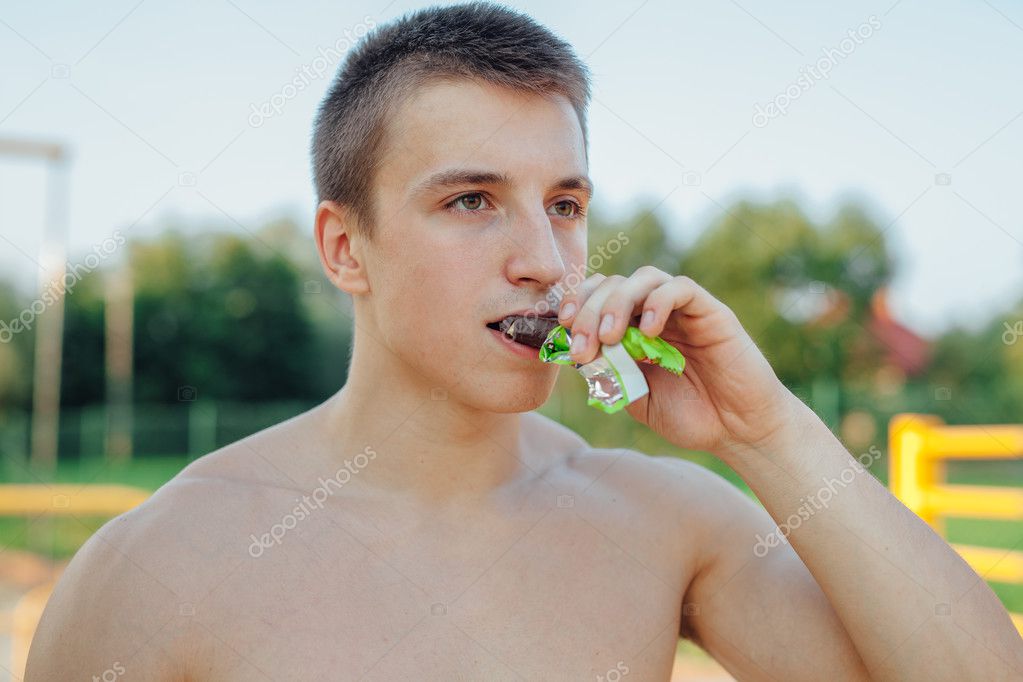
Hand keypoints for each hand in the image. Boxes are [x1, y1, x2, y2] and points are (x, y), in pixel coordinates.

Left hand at [558, 266, 801, 456]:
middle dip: (588, 310)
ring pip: (643, 278)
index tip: (561, 331)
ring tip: (610, 336)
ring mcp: (682, 309)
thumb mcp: (635, 398)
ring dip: (618, 302)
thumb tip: (575, 352)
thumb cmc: (690, 415)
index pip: (596, 297)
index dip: (575, 305)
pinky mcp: (710, 312)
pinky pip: (680, 288)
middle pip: (613, 284)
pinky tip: (649, 331)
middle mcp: (654, 312)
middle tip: (582, 344)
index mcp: (632, 329)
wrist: (738, 430)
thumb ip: (608, 374)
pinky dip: (658, 302)